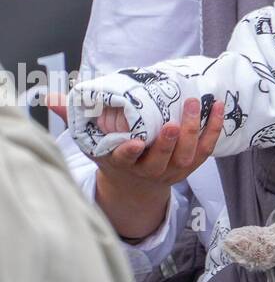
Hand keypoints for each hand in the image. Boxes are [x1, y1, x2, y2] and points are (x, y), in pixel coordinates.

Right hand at [49, 94, 224, 240]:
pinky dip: (214, 128)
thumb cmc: (113, 154)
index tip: (135, 143)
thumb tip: (50, 97)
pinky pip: (207, 148)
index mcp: (123, 163)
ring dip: (194, 130)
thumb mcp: (92, 141)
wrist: (136, 184)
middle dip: (170, 141)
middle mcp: (149, 169)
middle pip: (162, 158)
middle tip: (175, 121)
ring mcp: (173, 169)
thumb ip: (75, 118)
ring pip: (187, 154)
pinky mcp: (192, 164)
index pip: (126, 160)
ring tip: (195, 104)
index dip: (130, 153)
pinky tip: (218, 107)